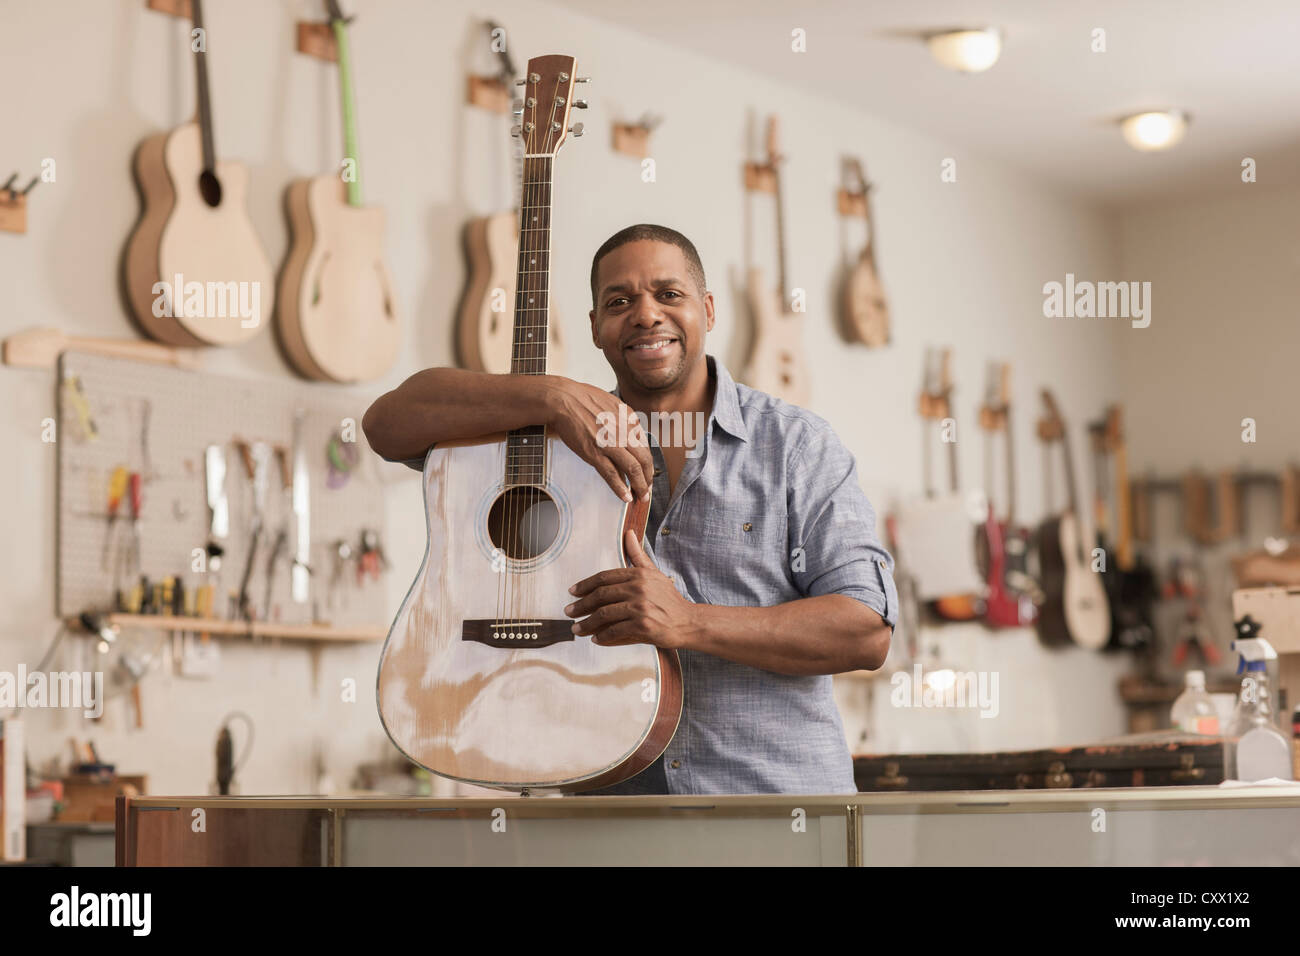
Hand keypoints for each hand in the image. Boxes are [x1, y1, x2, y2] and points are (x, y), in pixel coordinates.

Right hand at [541, 377, 654, 502]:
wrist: (564, 400)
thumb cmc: (583, 399)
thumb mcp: (612, 404)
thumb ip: (623, 420)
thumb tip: (630, 437)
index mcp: (629, 419)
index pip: (645, 446)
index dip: (647, 463)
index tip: (647, 472)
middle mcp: (624, 432)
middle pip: (644, 460)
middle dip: (648, 478)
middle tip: (648, 489)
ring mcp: (610, 443)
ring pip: (633, 469)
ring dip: (639, 486)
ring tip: (641, 497)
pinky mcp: (595, 453)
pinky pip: (612, 474)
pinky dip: (620, 488)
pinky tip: (625, 496)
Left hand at [564, 529, 696, 647]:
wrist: (688, 622)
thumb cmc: (669, 599)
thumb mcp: (654, 573)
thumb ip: (638, 555)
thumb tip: (629, 534)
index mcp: (639, 574)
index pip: (604, 577)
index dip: (585, 585)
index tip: (572, 592)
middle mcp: (638, 588)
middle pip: (600, 595)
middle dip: (581, 605)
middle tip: (569, 612)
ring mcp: (640, 607)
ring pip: (604, 614)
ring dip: (587, 623)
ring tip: (576, 629)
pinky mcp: (643, 626)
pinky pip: (615, 631)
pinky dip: (602, 636)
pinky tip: (595, 638)